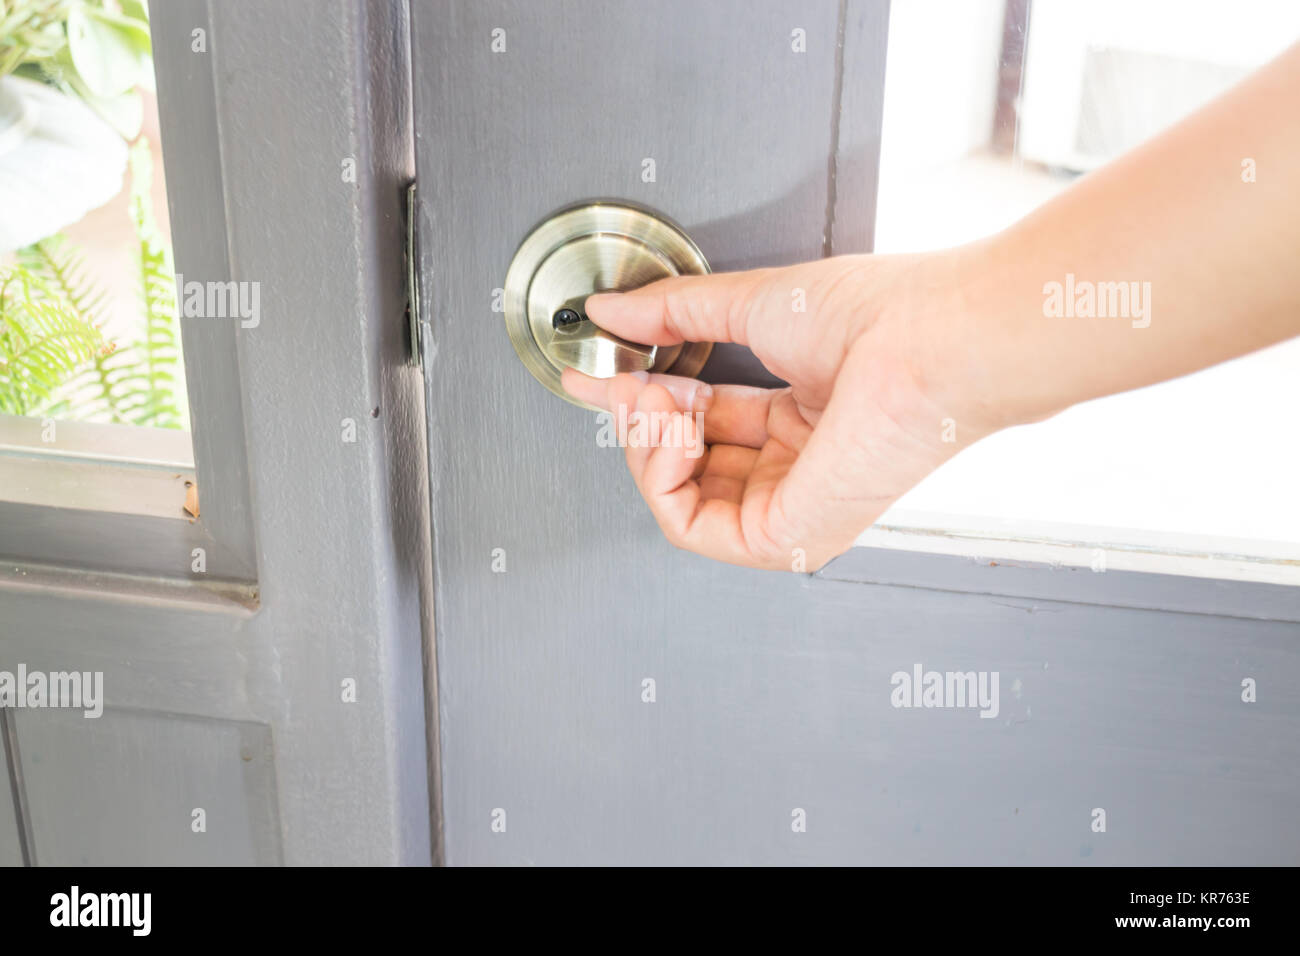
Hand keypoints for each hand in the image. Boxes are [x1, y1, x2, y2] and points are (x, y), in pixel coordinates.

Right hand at [562, 253, 989, 570]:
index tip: (593, 376)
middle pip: (685, 465)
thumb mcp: (753, 305)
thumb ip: (674, 314)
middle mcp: (797, 470)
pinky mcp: (784, 537)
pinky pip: (688, 526)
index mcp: (801, 421)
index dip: (640, 400)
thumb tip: (611, 312)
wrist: (927, 340)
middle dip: (639, 420)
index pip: (702, 424)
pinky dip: (660, 476)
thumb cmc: (880, 318)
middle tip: (623, 381)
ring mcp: (792, 508)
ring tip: (653, 398)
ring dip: (646, 443)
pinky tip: (672, 430)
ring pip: (678, 500)